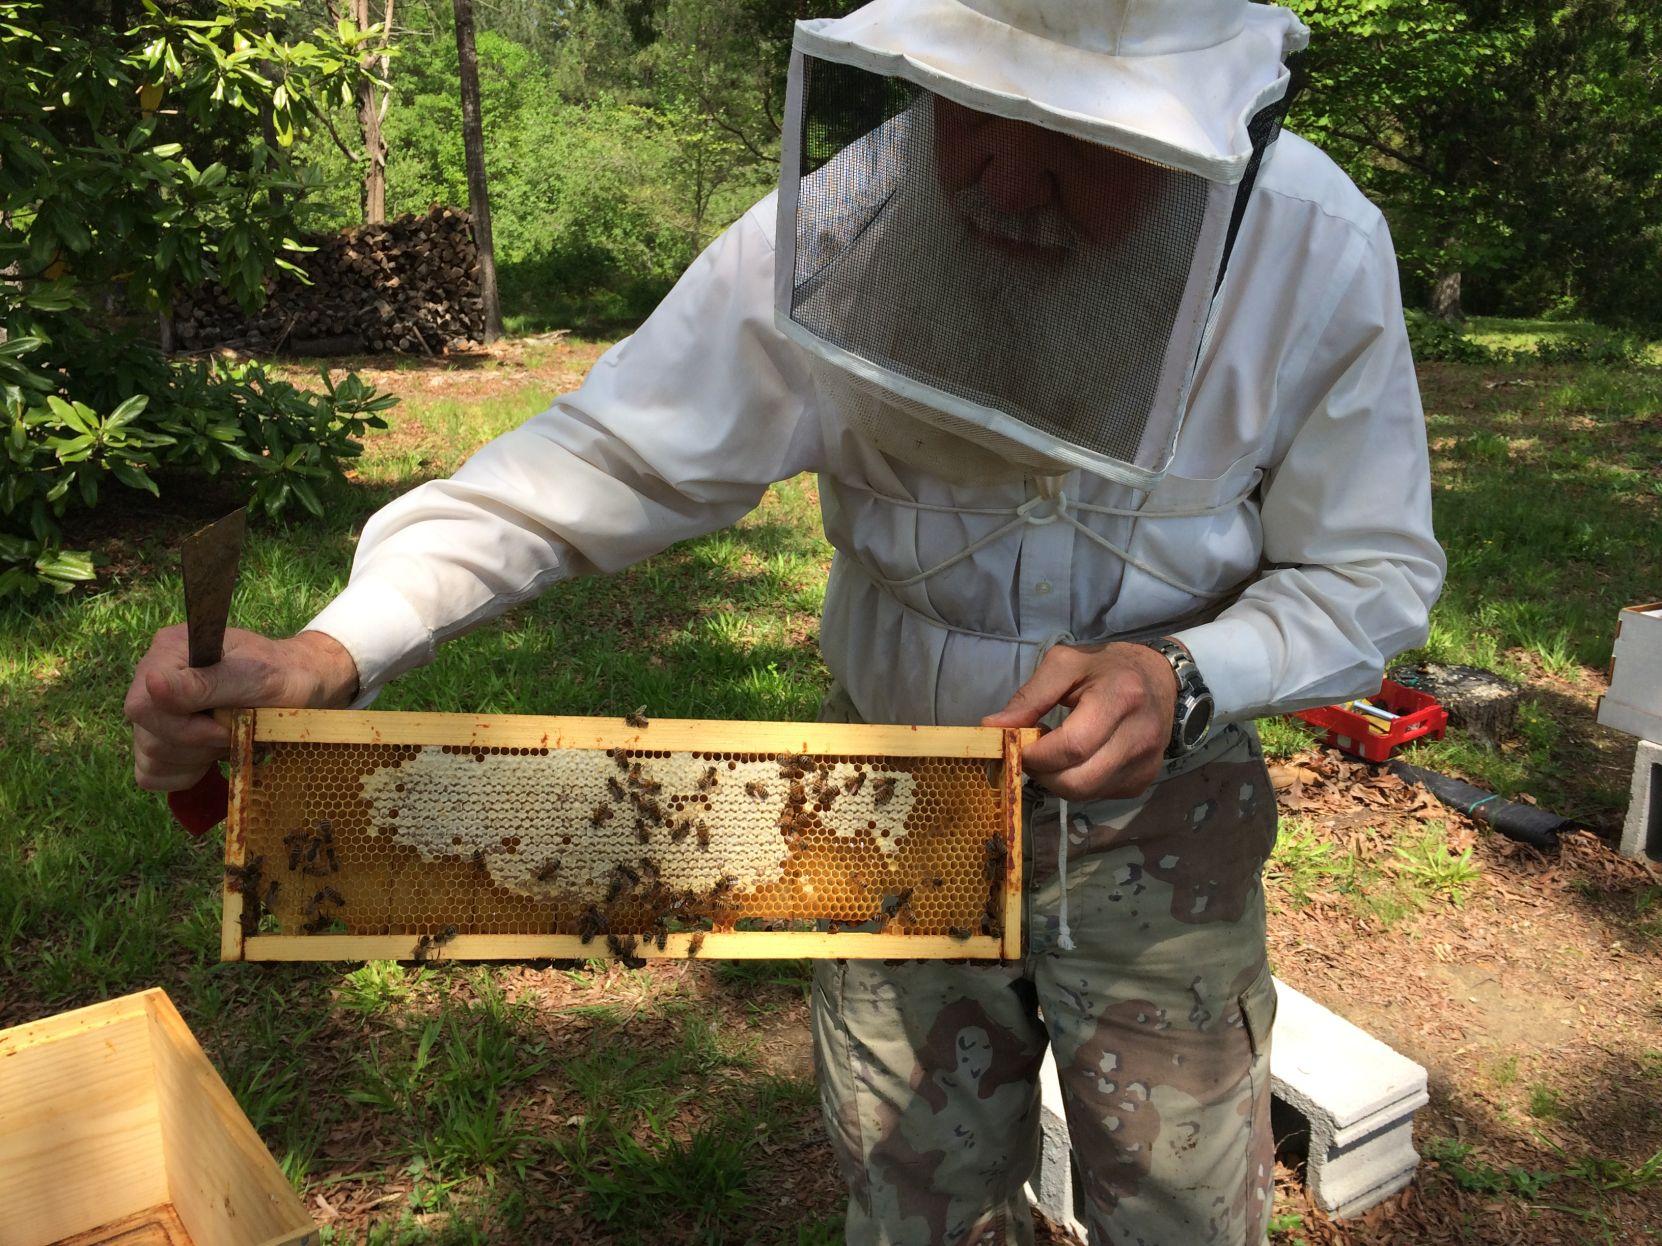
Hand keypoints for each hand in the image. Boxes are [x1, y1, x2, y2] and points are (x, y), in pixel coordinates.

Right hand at [125, 625, 359, 791]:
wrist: (302, 688)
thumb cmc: (283, 675)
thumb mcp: (255, 678)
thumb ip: (204, 684)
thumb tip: (152, 684)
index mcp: (169, 650)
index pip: (141, 705)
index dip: (184, 726)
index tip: (227, 726)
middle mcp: (151, 678)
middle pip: (147, 735)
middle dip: (197, 744)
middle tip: (235, 732)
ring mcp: (154, 711)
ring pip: (149, 757)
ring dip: (196, 759)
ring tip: (227, 739)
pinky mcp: (161, 739)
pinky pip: (152, 774)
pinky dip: (185, 774)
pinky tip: (211, 757)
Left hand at [981, 642, 1177, 800]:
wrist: (1159, 679)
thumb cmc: (1106, 667)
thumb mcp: (1064, 665)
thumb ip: (1028, 697)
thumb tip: (992, 728)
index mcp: (1120, 698)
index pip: (1071, 746)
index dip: (1035, 754)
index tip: (1016, 744)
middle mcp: (1140, 736)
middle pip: (1077, 780)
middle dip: (1042, 773)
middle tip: (1031, 752)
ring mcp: (1146, 764)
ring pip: (1085, 794)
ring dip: (1056, 780)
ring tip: (1052, 753)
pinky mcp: (1144, 780)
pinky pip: (1099, 795)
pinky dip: (1077, 783)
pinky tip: (1076, 759)